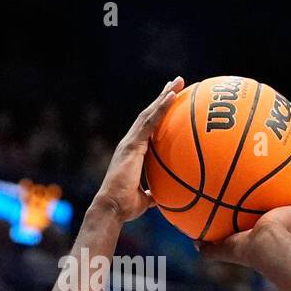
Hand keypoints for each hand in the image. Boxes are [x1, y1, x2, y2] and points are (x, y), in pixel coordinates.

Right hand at [92, 77, 183, 222]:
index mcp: (132, 152)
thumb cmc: (125, 207)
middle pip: (148, 115)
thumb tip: (162, 197)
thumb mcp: (144, 200)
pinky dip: (162, 107)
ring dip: (164, 96)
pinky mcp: (132, 145)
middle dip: (162, 98)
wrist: (112, 208)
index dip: (158, 113)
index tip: (170, 101)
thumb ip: (152, 193)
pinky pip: (150, 122)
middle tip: (177, 84)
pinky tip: (173, 96)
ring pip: (149, 113)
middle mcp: (130, 143)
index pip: (148, 128)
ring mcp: (130, 142)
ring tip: (178, 82)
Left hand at [197, 170, 290, 266]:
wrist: (267, 248)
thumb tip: (194, 242)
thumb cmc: (246, 250)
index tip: (260, 213)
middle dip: (287, 207)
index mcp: (267, 235)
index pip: (267, 227)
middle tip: (283, 195)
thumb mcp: (223, 249)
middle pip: (288, 215)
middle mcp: (284, 228)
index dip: (265, 221)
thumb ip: (210, 247)